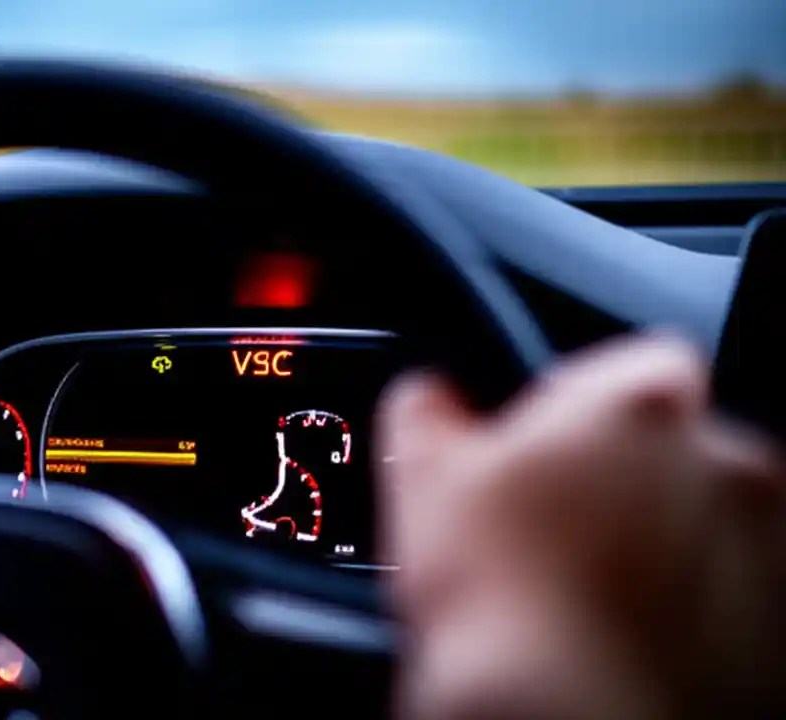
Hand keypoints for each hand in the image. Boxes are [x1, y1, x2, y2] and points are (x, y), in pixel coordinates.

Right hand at [377, 336, 785, 719]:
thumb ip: (428, 410)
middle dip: (619, 481)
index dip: (574, 408)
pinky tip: (616, 635)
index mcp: (647, 401)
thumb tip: (426, 399)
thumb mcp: (423, 475)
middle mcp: (729, 464)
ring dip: (655, 544)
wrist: (562, 714)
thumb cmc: (502, 596)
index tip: (538, 453)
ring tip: (578, 595)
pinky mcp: (777, 625)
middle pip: (668, 449)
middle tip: (549, 532)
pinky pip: (729, 597)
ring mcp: (767, 547)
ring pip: (701, 525)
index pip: (626, 366)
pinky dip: (686, 609)